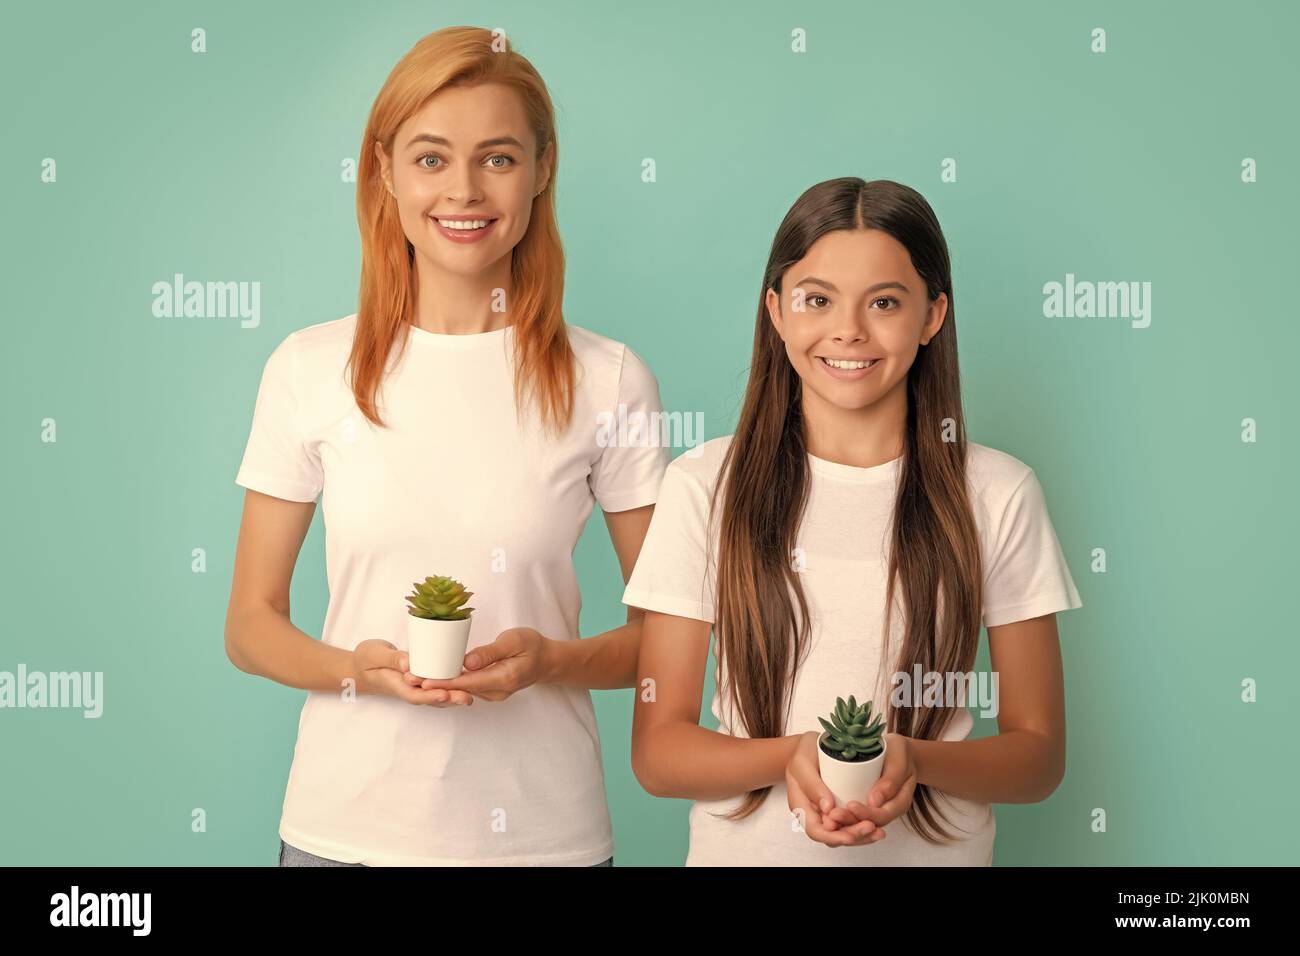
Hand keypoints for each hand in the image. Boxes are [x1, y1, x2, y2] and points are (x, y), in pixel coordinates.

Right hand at [352, 639, 471, 706]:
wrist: (361, 665)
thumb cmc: (366, 659)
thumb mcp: (375, 654)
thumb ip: (392, 659)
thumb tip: (408, 665)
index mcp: (396, 684)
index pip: (415, 695)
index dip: (431, 696)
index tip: (444, 694)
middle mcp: (408, 688)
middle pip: (430, 698)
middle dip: (449, 699)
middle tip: (467, 697)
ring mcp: (415, 686)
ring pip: (436, 694)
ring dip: (453, 695)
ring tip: (471, 694)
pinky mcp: (420, 680)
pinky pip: (436, 686)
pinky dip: (450, 687)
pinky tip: (466, 684)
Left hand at [406, 626, 548, 701]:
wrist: (547, 660)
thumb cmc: (532, 646)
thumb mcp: (514, 640)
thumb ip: (490, 652)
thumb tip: (468, 662)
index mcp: (503, 678)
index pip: (468, 683)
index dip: (444, 682)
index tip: (423, 681)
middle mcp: (496, 691)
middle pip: (460, 690)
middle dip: (434, 686)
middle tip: (410, 679)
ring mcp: (493, 693)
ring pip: (461, 691)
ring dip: (439, 685)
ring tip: (415, 678)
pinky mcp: (489, 690)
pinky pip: (466, 688)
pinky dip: (450, 683)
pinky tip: (433, 677)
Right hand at [785, 731, 884, 846]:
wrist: (812, 745)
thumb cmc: (804, 751)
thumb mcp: (803, 762)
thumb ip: (812, 784)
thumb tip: (827, 809)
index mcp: (800, 806)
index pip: (815, 830)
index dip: (833, 837)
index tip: (850, 835)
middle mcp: (814, 814)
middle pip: (833, 836)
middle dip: (853, 835)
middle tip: (871, 827)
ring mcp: (828, 812)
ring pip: (843, 833)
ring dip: (862, 836)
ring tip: (879, 831)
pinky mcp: (840, 807)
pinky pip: (851, 823)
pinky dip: (863, 826)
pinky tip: (877, 826)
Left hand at [825, 733, 917, 832]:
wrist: (896, 751)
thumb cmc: (899, 752)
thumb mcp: (899, 760)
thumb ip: (891, 780)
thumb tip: (875, 802)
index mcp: (900, 802)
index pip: (883, 816)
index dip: (866, 814)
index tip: (851, 805)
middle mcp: (888, 810)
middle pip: (869, 824)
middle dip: (850, 821)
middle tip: (833, 814)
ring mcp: (876, 809)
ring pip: (859, 824)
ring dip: (843, 823)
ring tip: (828, 816)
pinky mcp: (864, 804)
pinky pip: (854, 817)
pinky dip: (842, 818)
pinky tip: (828, 815)